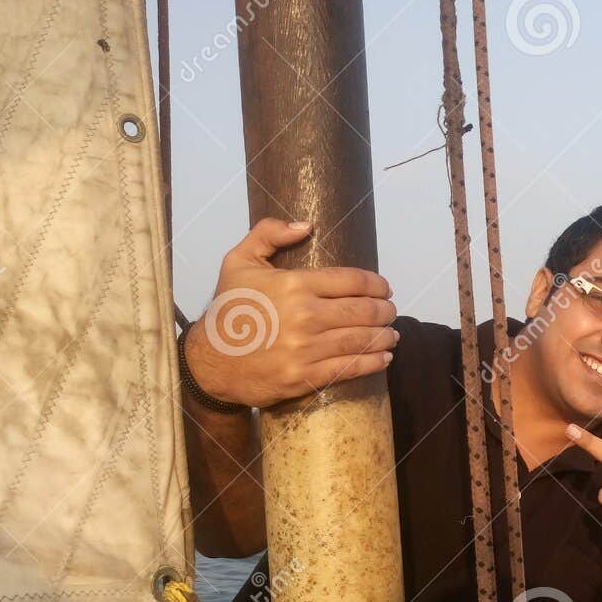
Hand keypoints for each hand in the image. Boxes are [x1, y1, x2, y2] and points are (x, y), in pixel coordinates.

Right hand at [185, 218, 398, 407]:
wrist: (210, 360)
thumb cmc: (229, 308)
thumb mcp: (239, 261)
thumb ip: (269, 234)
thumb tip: (306, 226)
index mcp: (293, 285)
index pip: (351, 280)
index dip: (376, 284)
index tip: (384, 288)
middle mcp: (304, 316)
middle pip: (363, 311)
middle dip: (384, 310)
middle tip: (390, 310)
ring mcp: (306, 349)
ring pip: (361, 340)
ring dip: (384, 336)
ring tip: (392, 333)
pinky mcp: (305, 376)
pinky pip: (349, 368)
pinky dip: (373, 362)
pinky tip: (384, 357)